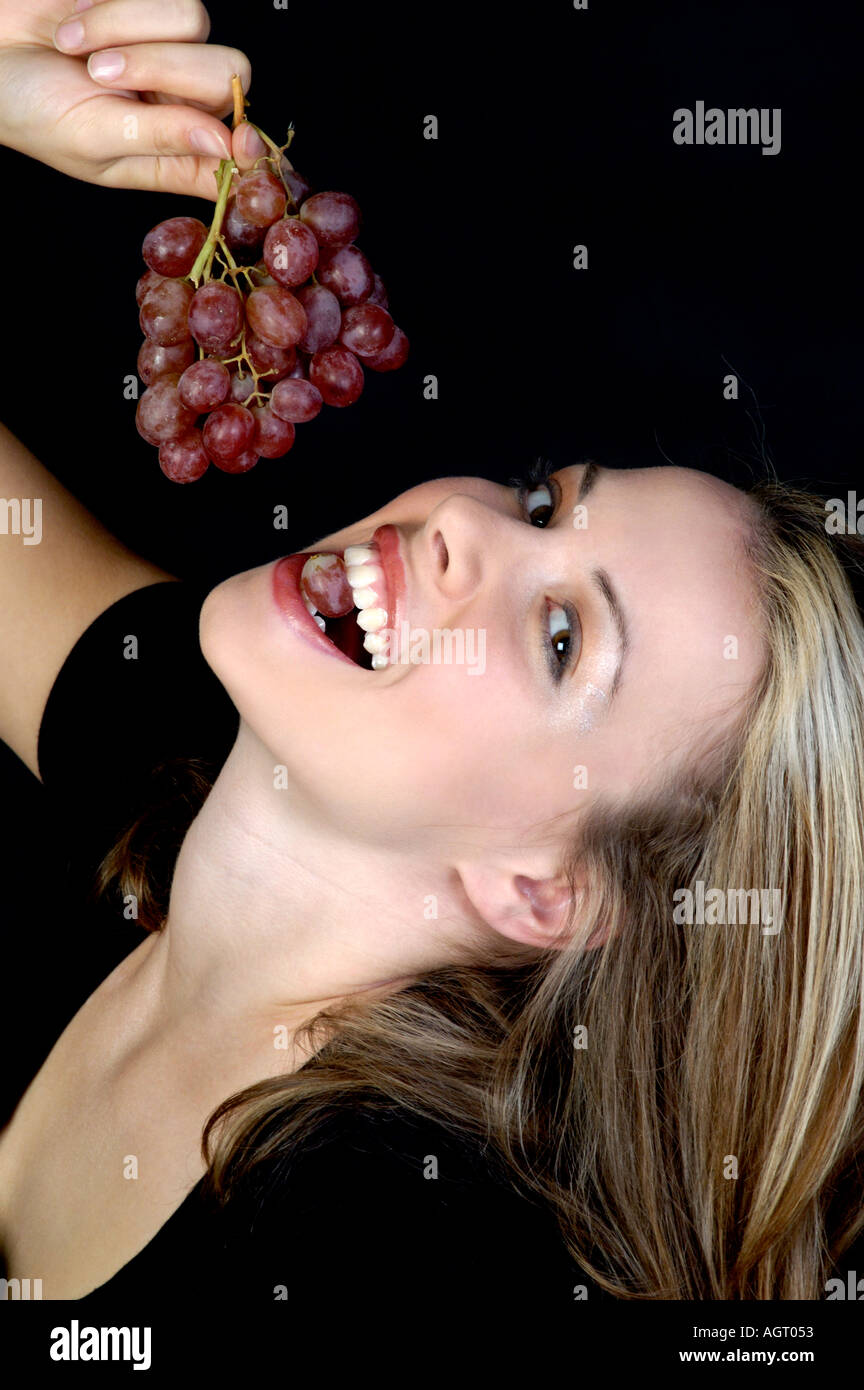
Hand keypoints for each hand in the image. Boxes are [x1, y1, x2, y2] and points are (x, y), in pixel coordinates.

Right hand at [0, 0, 265, 198]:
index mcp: (174, 151)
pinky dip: (114, 7)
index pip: (239, 156)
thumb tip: (226, 144)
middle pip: (229, 75)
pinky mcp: (147, 3)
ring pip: (195, 23)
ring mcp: (167, 44)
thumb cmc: (30, 110)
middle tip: (102, 76)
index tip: (245, 144)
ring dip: (129, 34)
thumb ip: (162, 140)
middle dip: (167, 70)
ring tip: (79, 50)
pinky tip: (78, 23)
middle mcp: (181, 98)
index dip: (252, 151)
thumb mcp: (93, 142)